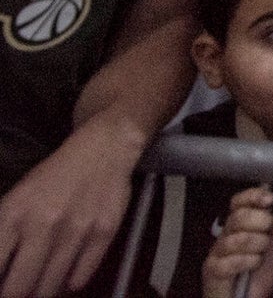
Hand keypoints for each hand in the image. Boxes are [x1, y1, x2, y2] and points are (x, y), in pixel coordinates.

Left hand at [0, 120, 141, 297]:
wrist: (104, 150)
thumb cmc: (53, 177)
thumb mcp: (16, 200)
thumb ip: (4, 236)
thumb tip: (3, 269)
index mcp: (13, 214)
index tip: (5, 288)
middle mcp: (43, 224)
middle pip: (18, 288)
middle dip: (16, 295)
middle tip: (19, 291)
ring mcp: (76, 230)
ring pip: (49, 287)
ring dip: (42, 292)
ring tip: (40, 288)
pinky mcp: (104, 233)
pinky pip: (80, 278)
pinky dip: (71, 283)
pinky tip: (67, 276)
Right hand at [200, 188, 272, 297]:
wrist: (255, 297)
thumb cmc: (265, 267)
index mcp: (240, 223)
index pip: (238, 201)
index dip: (252, 196)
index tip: (269, 199)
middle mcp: (226, 234)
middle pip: (237, 217)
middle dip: (261, 222)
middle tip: (269, 234)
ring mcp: (216, 253)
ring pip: (235, 239)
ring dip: (257, 245)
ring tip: (262, 253)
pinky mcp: (212, 270)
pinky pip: (229, 262)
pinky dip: (248, 262)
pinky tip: (253, 265)